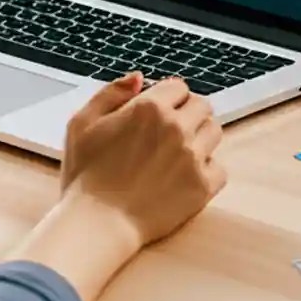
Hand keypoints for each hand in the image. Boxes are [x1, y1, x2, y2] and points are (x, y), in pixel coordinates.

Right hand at [61, 75, 226, 246]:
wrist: (98, 222)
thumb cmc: (85, 175)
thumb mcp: (81, 123)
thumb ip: (110, 93)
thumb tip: (138, 78)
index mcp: (148, 107)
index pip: (178, 87)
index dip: (168, 97)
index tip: (160, 111)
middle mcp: (176, 127)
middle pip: (202, 106)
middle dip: (188, 113)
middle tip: (170, 131)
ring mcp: (192, 157)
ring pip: (214, 132)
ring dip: (200, 137)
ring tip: (179, 152)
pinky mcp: (202, 186)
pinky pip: (219, 168)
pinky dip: (206, 170)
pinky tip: (185, 176)